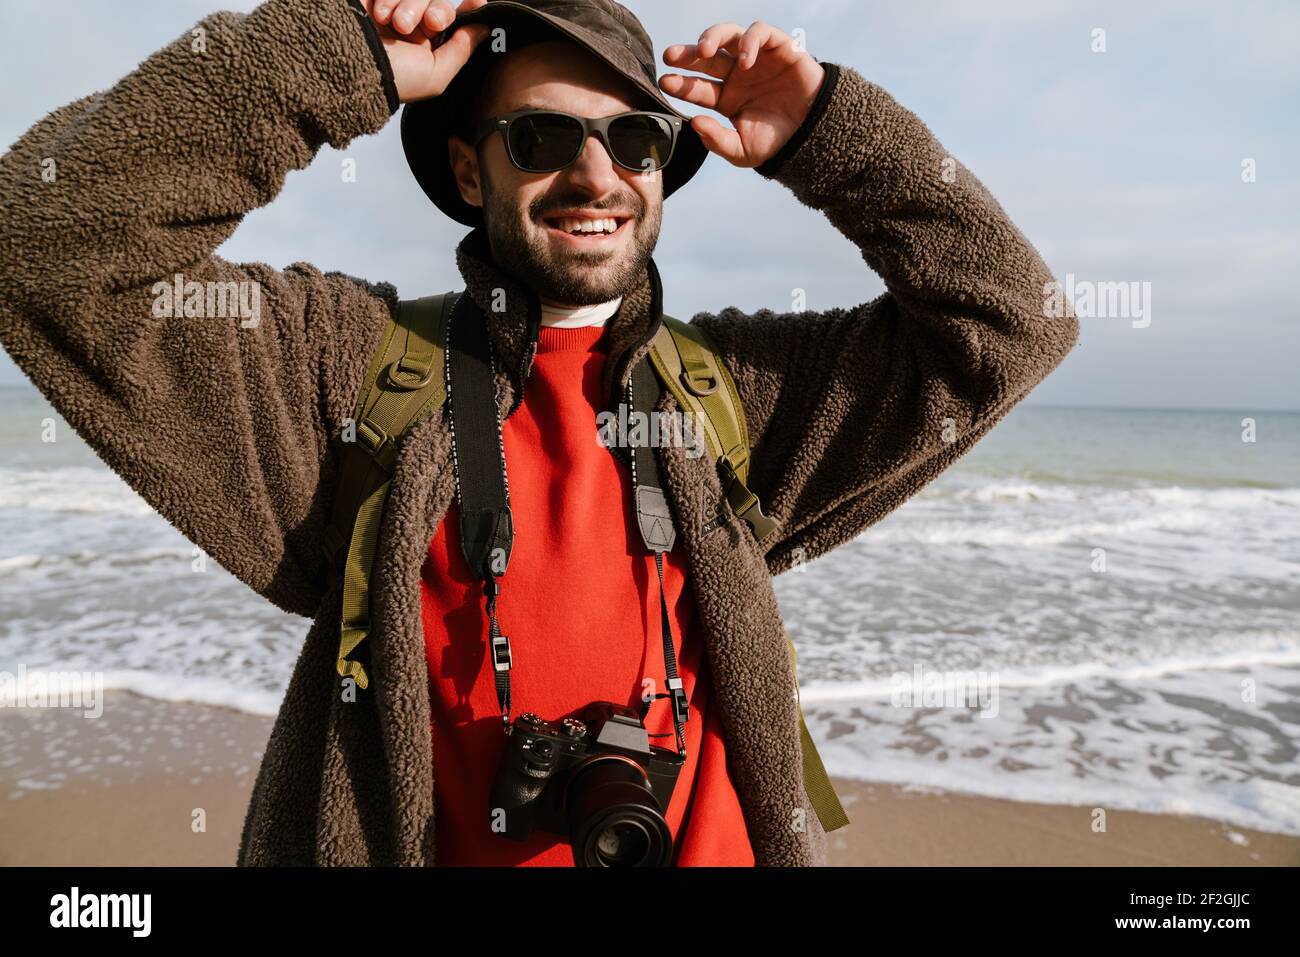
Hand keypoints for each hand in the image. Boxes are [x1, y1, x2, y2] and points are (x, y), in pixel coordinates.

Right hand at [358, 0, 490, 102]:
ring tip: (395, 23)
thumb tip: (483, 29)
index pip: (452, 21)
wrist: (342, 63)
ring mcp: (389, 9)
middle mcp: (409, 28)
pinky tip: (380, 13)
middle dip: (437, 11)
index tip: (477, 1)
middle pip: (437, 3)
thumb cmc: (388, 79)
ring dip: (410, 5)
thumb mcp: (435, 76)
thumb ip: (461, 52)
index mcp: (426, 49)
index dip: (467, 10)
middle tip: (429, 23)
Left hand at [659, 22, 825, 167]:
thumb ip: (718, 140)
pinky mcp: (777, 47)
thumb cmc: (778, 142)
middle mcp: (736, 75)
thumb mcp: (743, 151)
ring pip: (727, 36)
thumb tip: (695, 123)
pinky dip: (750, 42)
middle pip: (705, 57)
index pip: (697, 86)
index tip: (666, 82)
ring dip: (712, 37)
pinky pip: (759, 33)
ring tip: (704, 51)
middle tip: (671, 56)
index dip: (681, 83)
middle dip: (686, 54)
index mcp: (725, 98)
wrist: (814, 134)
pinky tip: (746, 61)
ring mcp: (755, 59)